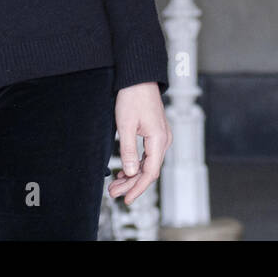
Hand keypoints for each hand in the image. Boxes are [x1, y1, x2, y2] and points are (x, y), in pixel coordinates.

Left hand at [108, 82, 171, 205]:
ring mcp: (161, 136)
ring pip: (148, 164)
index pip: (150, 172)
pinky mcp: (156, 133)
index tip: (126, 199)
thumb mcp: (126, 125)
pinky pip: (149, 155)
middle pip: (149, 170)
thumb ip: (129, 150)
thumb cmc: (132, 97)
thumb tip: (131, 172)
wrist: (139, 78)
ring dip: (133, 175)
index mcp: (158, 139)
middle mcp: (163, 139)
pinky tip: (125, 171)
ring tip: (116, 184)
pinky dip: (137, 165)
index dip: (138, 188)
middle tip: (113, 192)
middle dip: (131, 184)